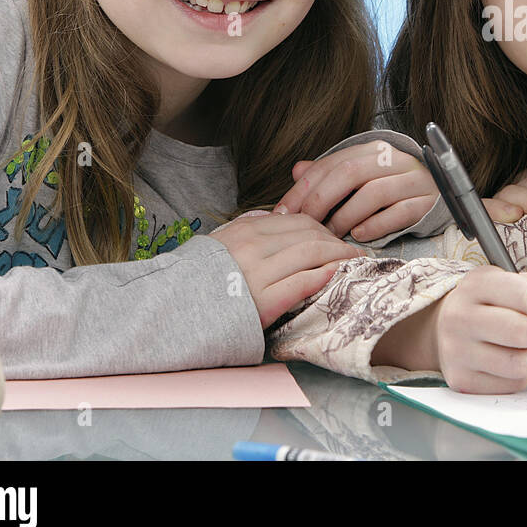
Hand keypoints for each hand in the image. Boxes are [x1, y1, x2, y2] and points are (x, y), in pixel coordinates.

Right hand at [210, 210, 364, 329]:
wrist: (171, 310)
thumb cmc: (197, 280)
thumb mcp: (220, 244)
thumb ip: (247, 229)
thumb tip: (275, 216)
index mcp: (245, 231)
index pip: (297, 221)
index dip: (323, 228)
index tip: (336, 237)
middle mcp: (253, 247)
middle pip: (310, 235)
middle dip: (337, 241)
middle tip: (354, 249)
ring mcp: (257, 273)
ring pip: (311, 254)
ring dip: (339, 256)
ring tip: (356, 260)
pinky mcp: (262, 302)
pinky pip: (300, 283)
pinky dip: (322, 276)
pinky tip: (336, 273)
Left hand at [273, 142, 440, 241]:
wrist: (443, 197)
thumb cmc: (392, 190)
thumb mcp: (361, 178)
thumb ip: (330, 174)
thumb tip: (296, 169)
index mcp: (374, 150)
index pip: (332, 163)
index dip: (304, 187)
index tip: (284, 211)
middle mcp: (395, 160)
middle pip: (350, 174)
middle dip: (321, 201)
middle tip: (305, 224)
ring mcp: (414, 180)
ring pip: (373, 193)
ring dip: (346, 216)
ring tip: (331, 234)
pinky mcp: (427, 203)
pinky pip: (398, 213)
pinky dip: (375, 225)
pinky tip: (358, 235)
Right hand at [375, 267, 526, 393]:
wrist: (452, 325)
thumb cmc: (497, 303)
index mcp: (476, 284)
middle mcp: (460, 316)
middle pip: (524, 333)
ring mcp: (456, 350)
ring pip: (520, 364)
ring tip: (515, 346)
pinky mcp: (461, 380)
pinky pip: (512, 385)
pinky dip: (517, 375)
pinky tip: (503, 361)